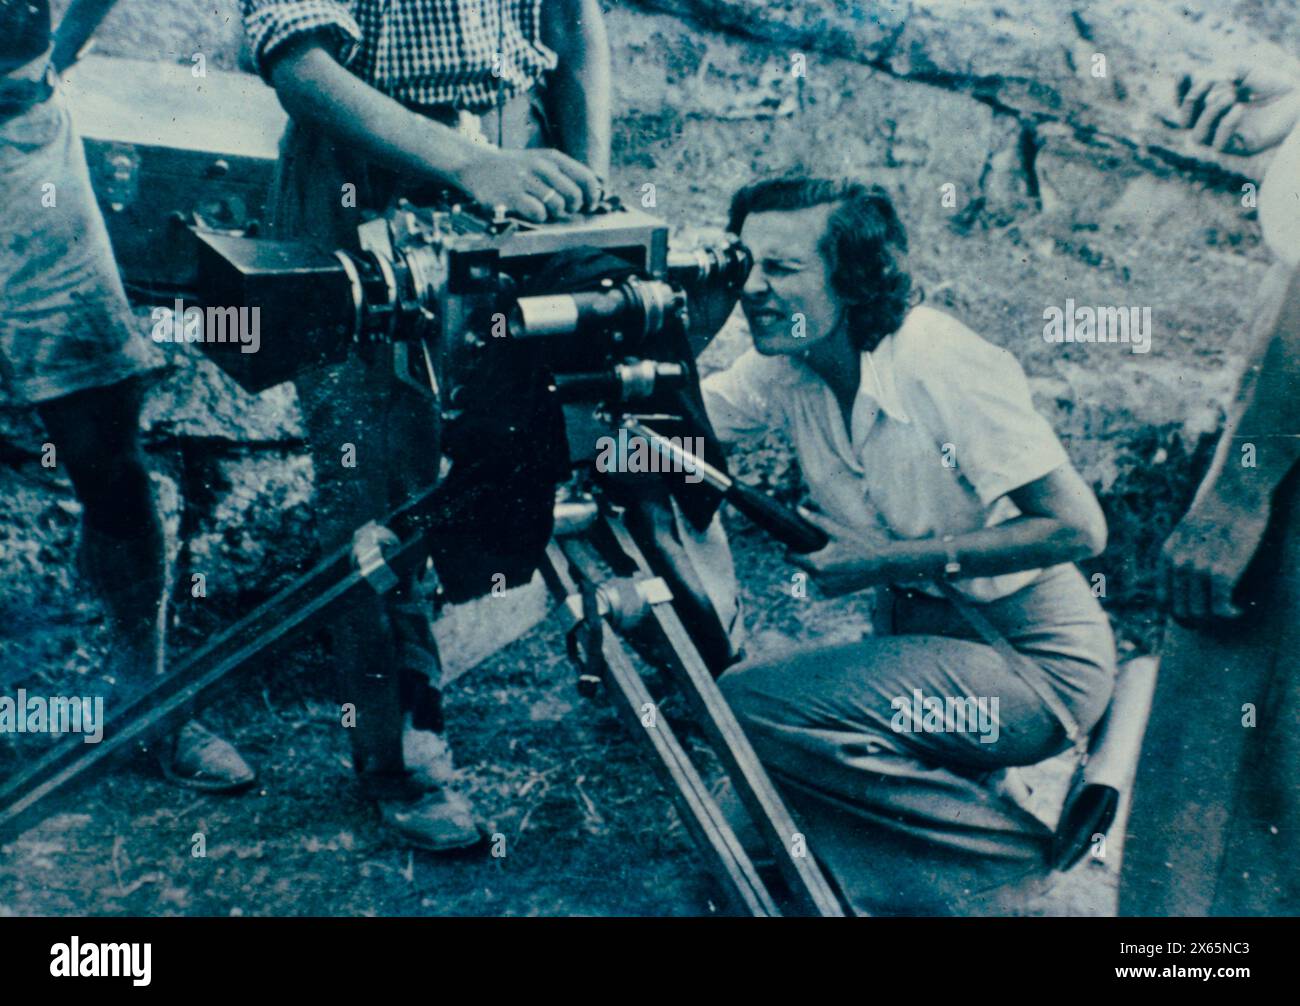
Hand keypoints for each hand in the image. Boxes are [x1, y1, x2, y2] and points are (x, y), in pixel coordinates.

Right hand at [450, 146, 602, 222]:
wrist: (477, 166)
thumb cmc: (513, 169)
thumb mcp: (540, 162)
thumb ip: (564, 175)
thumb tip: (592, 194)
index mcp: (552, 157)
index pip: (586, 177)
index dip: (592, 196)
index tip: (589, 205)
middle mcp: (541, 166)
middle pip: (574, 195)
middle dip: (573, 208)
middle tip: (563, 210)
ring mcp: (526, 180)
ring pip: (557, 205)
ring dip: (554, 213)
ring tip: (543, 208)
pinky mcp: (512, 195)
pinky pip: (538, 213)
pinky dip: (538, 217)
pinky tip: (530, 211)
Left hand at [787, 507, 896, 597]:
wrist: (887, 564)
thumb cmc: (864, 544)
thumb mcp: (838, 530)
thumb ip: (815, 521)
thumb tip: (798, 509)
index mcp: (816, 564)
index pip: (790, 558)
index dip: (789, 548)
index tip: (794, 541)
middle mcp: (819, 580)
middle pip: (802, 565)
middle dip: (808, 555)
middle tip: (822, 545)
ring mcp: (826, 589)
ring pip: (812, 574)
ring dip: (817, 566)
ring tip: (835, 555)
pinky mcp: (834, 594)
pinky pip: (821, 582)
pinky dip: (826, 575)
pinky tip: (840, 565)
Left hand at [1157, 494, 1270, 622]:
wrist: (1235, 492)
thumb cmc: (1217, 511)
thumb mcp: (1186, 533)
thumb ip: (1182, 555)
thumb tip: (1185, 580)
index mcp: (1166, 556)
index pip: (1163, 600)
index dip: (1179, 612)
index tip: (1196, 613)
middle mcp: (1177, 565)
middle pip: (1180, 612)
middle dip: (1197, 621)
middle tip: (1215, 616)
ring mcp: (1198, 570)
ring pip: (1199, 614)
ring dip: (1216, 618)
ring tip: (1230, 611)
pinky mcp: (1222, 572)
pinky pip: (1220, 609)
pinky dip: (1230, 614)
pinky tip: (1240, 609)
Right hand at [1171, 56, 1299, 154]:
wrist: (1297, 98)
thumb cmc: (1270, 84)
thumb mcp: (1244, 70)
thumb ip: (1222, 71)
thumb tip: (1205, 80)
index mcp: (1209, 105)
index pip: (1182, 103)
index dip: (1178, 89)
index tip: (1184, 71)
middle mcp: (1212, 125)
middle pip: (1184, 121)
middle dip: (1192, 100)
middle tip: (1213, 81)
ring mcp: (1224, 138)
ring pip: (1197, 136)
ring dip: (1209, 113)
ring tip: (1230, 95)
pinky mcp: (1240, 148)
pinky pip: (1219, 144)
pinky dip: (1226, 124)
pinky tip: (1240, 108)